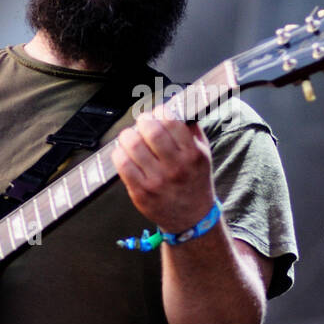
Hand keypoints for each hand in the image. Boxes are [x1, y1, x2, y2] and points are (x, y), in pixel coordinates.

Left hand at [111, 109, 215, 234]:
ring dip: (128, 136)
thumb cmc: (195, 181)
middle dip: (142, 121)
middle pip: (149, 130)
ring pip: (132, 145)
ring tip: (132, 138)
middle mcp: (175, 168)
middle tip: (142, 124)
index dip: (160, 112)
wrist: (192, 218)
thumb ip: (191, 129)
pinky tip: (125, 154)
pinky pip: (122, 164)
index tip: (158, 114)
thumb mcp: (203, 154)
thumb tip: (176, 105)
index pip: (171, 121)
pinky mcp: (140, 193)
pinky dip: (119, 153)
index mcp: (192, 154)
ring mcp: (157, 181)